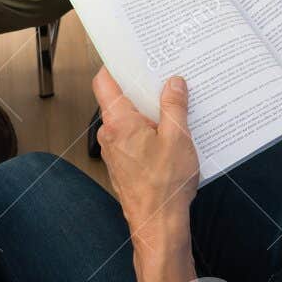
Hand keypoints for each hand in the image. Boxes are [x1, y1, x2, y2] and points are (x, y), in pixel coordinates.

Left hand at [93, 68, 199, 256]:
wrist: (158, 226)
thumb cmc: (164, 186)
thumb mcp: (177, 138)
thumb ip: (174, 106)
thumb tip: (173, 83)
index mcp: (118, 122)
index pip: (104, 82)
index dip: (115, 65)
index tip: (132, 55)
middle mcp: (110, 134)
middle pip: (118, 99)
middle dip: (141, 89)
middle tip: (165, 79)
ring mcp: (115, 151)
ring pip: (127, 120)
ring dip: (148, 113)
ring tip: (174, 107)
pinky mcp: (124, 165)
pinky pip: (133, 138)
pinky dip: (148, 131)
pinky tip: (170, 134)